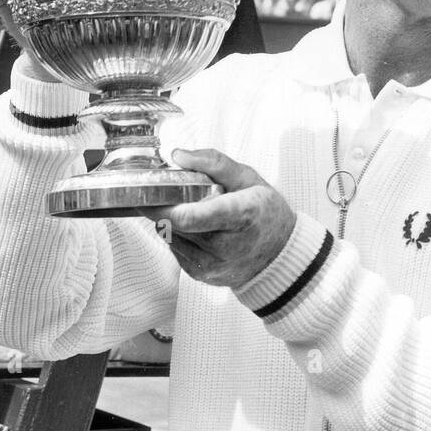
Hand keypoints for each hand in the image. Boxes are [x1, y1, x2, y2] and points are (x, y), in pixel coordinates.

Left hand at [148, 149, 295, 290]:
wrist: (279, 256)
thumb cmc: (265, 213)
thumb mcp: (248, 178)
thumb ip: (214, 162)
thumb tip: (179, 155)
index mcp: (240, 215)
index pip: (190, 217)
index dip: (163, 204)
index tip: (151, 190)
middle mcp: (225, 245)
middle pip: (174, 223)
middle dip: (164, 205)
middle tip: (167, 192)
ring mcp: (212, 264)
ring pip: (170, 235)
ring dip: (171, 219)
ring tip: (191, 209)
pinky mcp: (201, 275)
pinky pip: (175, 248)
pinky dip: (178, 234)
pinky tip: (196, 227)